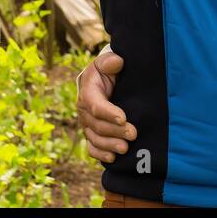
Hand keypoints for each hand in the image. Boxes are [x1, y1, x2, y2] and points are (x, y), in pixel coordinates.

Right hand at [78, 48, 134, 163]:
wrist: (110, 75)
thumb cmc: (112, 66)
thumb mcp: (109, 58)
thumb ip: (110, 60)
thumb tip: (116, 63)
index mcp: (87, 88)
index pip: (94, 104)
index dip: (108, 113)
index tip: (123, 118)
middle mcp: (84, 107)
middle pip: (96, 124)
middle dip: (114, 131)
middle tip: (133, 134)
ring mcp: (87, 122)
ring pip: (94, 138)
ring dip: (109, 145)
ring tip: (125, 149)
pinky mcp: (92, 132)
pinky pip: (92, 146)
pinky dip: (100, 154)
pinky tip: (113, 159)